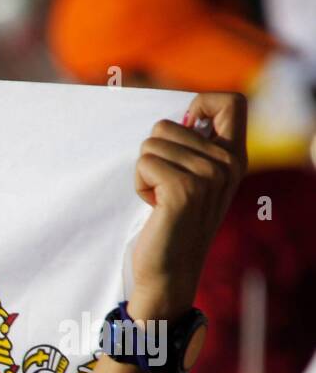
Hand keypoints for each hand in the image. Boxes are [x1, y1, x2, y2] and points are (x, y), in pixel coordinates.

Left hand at [128, 93, 246, 322]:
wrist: (169, 271)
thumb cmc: (172, 222)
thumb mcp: (194, 179)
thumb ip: (196, 148)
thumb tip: (185, 114)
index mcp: (234, 156)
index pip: (231, 101)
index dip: (200, 104)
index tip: (184, 134)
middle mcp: (227, 163)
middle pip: (167, 125)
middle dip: (154, 155)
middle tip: (166, 188)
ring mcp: (208, 176)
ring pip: (151, 145)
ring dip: (144, 173)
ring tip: (160, 199)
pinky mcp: (183, 190)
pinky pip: (144, 164)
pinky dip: (139, 185)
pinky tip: (154, 206)